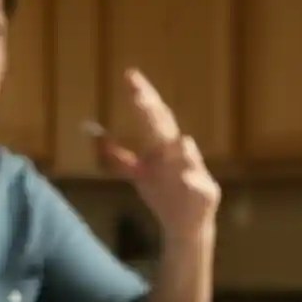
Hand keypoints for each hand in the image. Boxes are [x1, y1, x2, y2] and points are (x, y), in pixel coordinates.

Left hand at [96, 69, 221, 245]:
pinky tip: (186, 178)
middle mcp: (177, 155)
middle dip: (154, 114)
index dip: (142, 96)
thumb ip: (120, 158)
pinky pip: (199, 186)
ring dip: (182, 148)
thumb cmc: (164, 194)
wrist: (185, 225)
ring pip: (187, 156)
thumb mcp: (139, 175)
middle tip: (140, 97)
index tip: (129, 75)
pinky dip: (193, 181)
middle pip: (165, 129)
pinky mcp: (205, 192)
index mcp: (162, 148)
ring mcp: (193, 172)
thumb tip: (96, 138)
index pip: (152, 115)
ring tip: (178, 139)